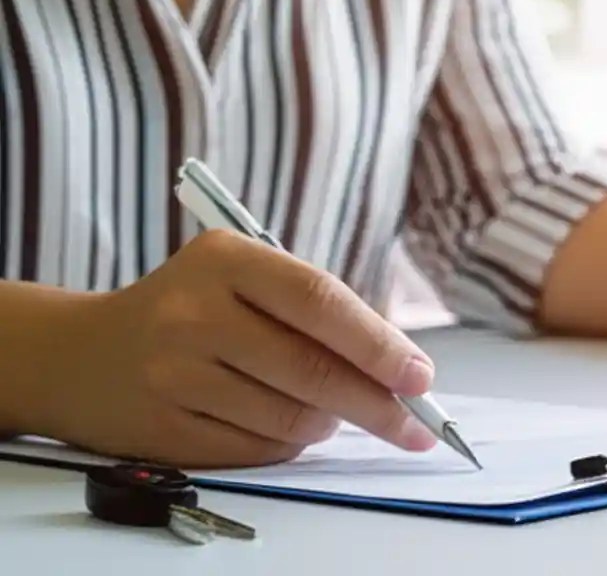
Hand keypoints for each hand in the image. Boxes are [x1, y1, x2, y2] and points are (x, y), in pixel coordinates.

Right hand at [45, 230, 436, 467]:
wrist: (81, 354)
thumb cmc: (192, 310)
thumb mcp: (243, 280)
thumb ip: (314, 313)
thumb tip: (401, 370)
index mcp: (225, 259)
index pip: (319, 300)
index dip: (378, 343)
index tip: (422, 377)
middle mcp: (193, 311)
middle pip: (312, 369)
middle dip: (378, 404)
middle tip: (416, 425)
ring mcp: (173, 372)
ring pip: (291, 418)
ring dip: (328, 422)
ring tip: (328, 410)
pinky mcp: (162, 428)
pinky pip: (257, 451)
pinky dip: (287, 445)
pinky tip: (282, 425)